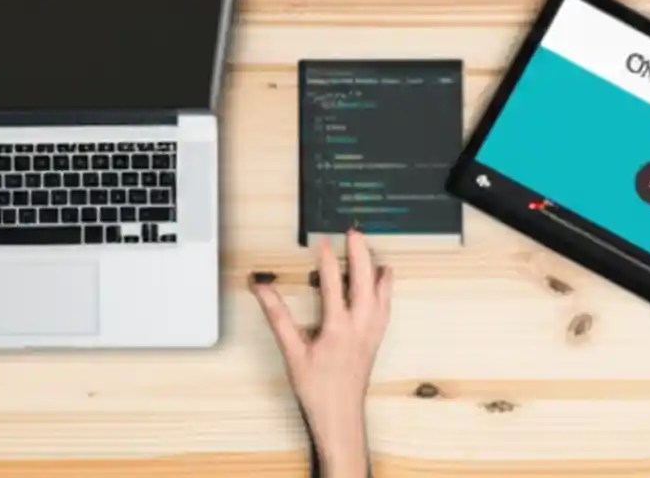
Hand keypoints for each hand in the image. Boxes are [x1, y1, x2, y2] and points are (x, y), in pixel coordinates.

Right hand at [251, 232, 392, 477]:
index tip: (323, 242)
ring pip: (380, 293)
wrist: (340, 415)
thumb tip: (263, 291)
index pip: (334, 284)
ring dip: (375, 268)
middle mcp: (361, 327)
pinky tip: (384, 281)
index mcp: (338, 328)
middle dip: (360, 254)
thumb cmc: (317, 388)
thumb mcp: (291, 352)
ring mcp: (372, 332)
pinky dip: (385, 289)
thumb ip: (277, 317)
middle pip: (365, 281)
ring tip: (371, 250)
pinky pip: (386, 307)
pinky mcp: (376, 339)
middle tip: (354, 233)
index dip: (328, 260)